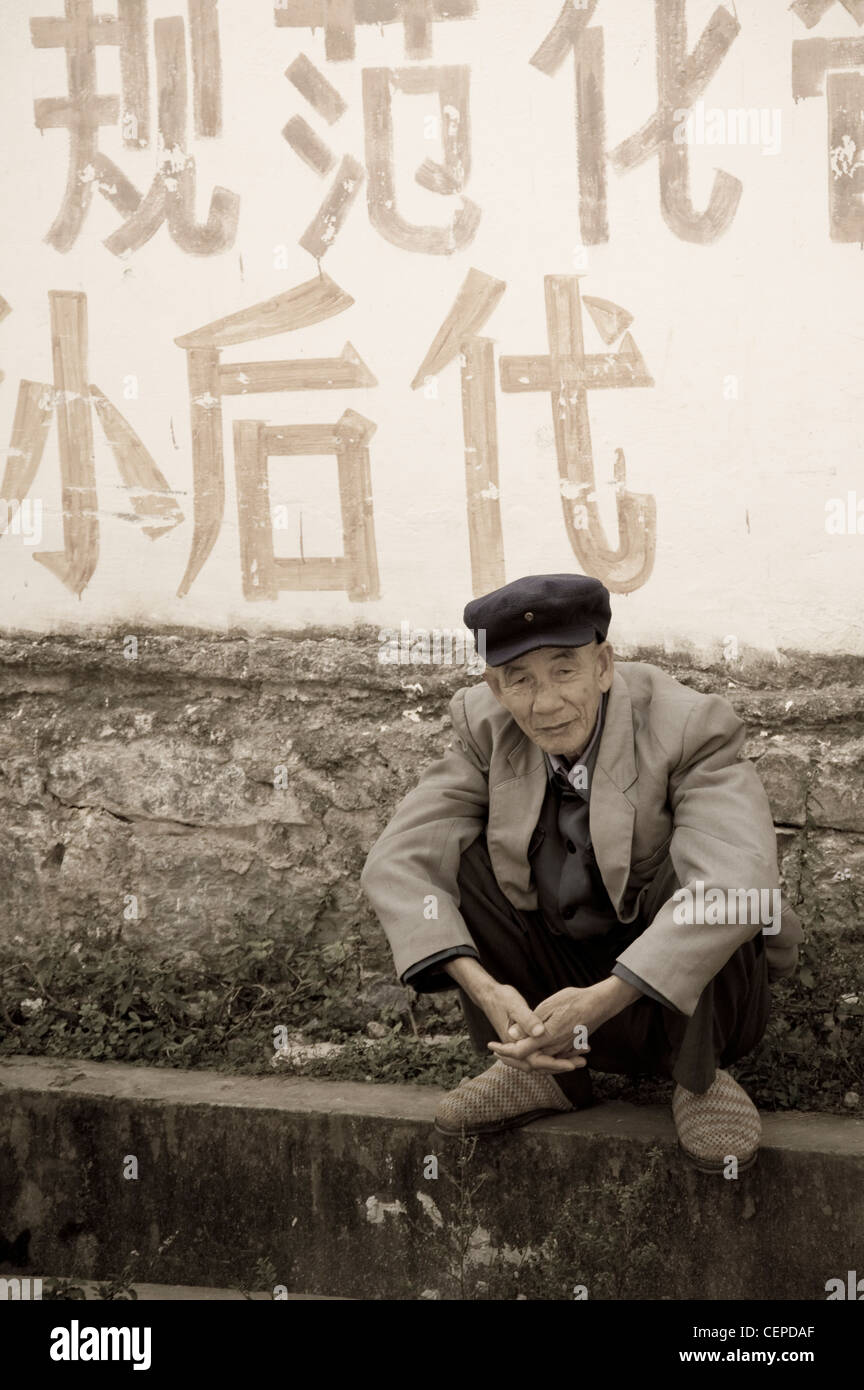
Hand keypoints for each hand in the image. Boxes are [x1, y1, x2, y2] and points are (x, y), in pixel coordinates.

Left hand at [488, 978, 640, 1072]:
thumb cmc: (574, 1000)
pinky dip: (537, 1055)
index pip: (520, 1052)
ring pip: (538, 1060)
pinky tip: (529, 1049)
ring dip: (522, 1057)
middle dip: (510, 1057)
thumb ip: (529, 1023)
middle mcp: (555, 1048)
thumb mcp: (548, 1006)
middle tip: (496, 1051)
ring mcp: (563, 1050)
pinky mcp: (569, 1048)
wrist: (600, 1003)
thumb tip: (512, 1036)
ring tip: (507, 1051)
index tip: (491, 1045)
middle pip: (528, 1061)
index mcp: (547, 1037)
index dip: (504, 1050)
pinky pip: (549, 1057)